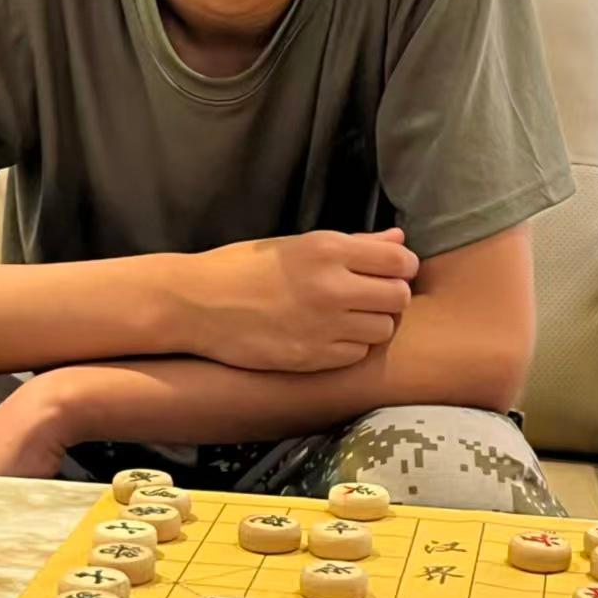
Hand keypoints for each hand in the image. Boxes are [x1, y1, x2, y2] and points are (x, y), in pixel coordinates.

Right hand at [183, 228, 418, 373]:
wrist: (196, 304)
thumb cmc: (244, 267)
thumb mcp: (297, 244)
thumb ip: (355, 244)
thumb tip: (398, 239)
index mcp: (328, 249)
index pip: (400, 262)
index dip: (401, 268)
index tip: (389, 272)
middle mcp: (331, 286)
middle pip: (399, 298)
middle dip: (391, 297)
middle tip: (369, 297)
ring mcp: (322, 326)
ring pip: (382, 330)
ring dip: (372, 324)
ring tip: (347, 317)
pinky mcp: (311, 358)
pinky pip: (356, 355)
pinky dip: (350, 347)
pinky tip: (328, 336)